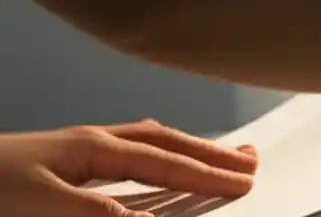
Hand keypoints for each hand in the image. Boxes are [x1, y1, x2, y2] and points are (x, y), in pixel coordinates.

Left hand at [0, 119, 257, 215]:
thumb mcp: (37, 206)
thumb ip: (95, 212)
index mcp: (90, 147)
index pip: (163, 161)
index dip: (206, 172)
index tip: (245, 180)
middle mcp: (91, 140)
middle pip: (166, 142)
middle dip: (212, 153)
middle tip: (254, 160)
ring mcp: (77, 147)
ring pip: (150, 141)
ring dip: (191, 148)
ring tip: (224, 152)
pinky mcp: (64, 158)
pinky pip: (129, 149)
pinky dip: (159, 151)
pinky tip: (158, 155)